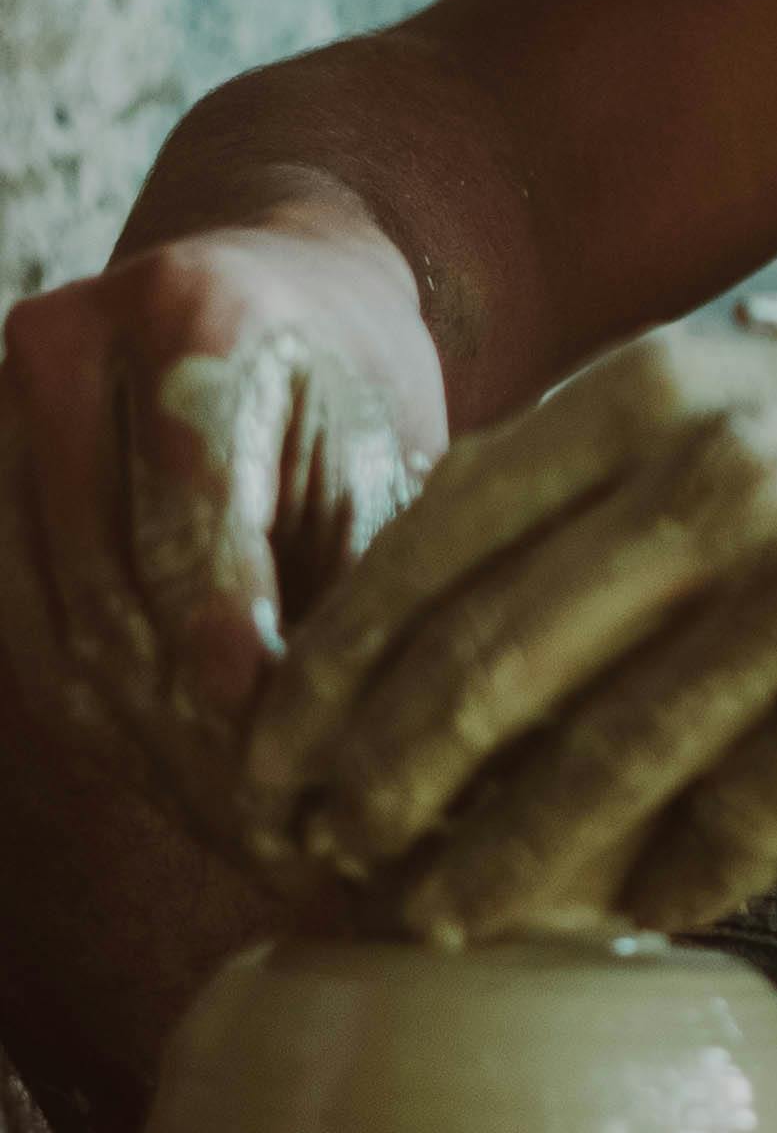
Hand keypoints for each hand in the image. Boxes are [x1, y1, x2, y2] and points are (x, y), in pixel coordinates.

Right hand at [0, 223, 440, 846]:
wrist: (271, 295)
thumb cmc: (353, 390)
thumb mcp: (383, 454)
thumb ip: (362, 577)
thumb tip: (364, 751)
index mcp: (194, 309)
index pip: (189, 500)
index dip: (225, 627)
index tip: (271, 740)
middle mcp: (70, 340)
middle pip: (111, 579)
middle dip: (196, 722)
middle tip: (283, 834)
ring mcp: (0, 406)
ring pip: (58, 626)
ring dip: (151, 746)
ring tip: (249, 837)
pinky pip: (26, 633)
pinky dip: (105, 720)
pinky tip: (185, 790)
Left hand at [238, 319, 776, 941]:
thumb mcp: (698, 428)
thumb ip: (549, 502)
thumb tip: (352, 648)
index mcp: (653, 395)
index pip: (437, 542)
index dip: (330, 673)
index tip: (265, 769)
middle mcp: (738, 470)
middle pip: (500, 658)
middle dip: (387, 782)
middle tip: (326, 862)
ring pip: (610, 759)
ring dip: (504, 861)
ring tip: (440, 916)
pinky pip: (749, 820)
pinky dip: (676, 881)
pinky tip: (641, 909)